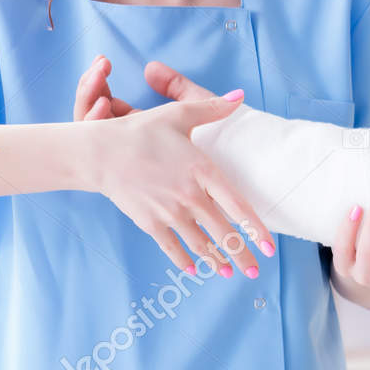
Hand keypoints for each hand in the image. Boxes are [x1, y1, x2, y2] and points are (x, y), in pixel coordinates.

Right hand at [75, 57, 275, 276]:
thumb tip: (240, 96)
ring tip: (229, 273)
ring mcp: (170, 213)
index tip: (269, 247)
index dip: (255, 229)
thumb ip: (212, 108)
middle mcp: (190, 196)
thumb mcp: (178, 115)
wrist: (100, 152)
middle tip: (254, 272)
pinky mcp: (150, 223)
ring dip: (216, 261)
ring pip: (200, 244)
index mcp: (202, 171)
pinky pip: (172, 247)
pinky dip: (184, 260)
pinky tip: (193, 270)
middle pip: (222, 232)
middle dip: (241, 255)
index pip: (238, 206)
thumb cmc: (140, 131)